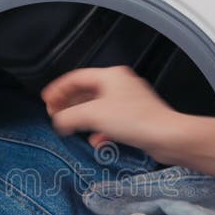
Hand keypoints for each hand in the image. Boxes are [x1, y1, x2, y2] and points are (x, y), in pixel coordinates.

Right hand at [41, 66, 185, 162]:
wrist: (166, 136)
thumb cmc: (139, 120)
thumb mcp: (93, 115)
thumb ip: (69, 117)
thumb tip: (58, 121)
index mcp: (110, 76)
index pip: (76, 78)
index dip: (58, 89)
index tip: (47, 99)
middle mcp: (119, 85)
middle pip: (85, 92)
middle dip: (69, 105)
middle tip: (55, 114)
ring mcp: (128, 101)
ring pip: (97, 108)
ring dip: (82, 118)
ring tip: (71, 127)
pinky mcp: (134, 118)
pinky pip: (109, 121)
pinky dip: (99, 129)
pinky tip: (96, 139)